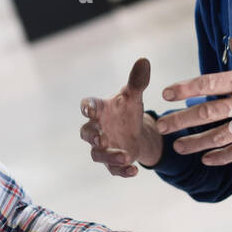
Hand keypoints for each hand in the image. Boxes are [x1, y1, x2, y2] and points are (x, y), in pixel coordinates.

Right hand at [80, 59, 161, 177]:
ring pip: (98, 155)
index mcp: (99, 110)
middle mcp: (97, 129)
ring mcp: (103, 148)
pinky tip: (134, 170)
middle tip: (101, 138)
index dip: (87, 107)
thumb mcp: (135, 96)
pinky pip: (113, 170)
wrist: (134, 131)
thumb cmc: (127, 110)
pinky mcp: (113, 163)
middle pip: (87, 134)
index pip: (88, 106)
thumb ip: (137, 80)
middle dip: (92, 137)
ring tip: (125, 156)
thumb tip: (144, 59)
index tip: (89, 109)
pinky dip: (122, 171)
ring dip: (110, 156)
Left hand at [155, 39, 231, 165]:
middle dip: (183, 119)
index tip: (167, 92)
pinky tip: (206, 160)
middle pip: (211, 111)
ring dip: (197, 142)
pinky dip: (224, 157)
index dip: (188, 87)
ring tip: (178, 147)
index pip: (213, 82)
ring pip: (223, 135)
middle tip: (162, 125)